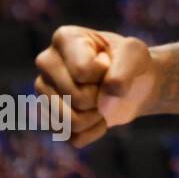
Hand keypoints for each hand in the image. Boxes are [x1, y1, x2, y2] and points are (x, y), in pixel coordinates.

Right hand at [34, 27, 157, 146]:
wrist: (134, 80)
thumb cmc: (130, 61)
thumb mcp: (135, 55)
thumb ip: (124, 71)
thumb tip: (104, 103)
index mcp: (64, 38)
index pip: (84, 72)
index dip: (106, 72)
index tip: (109, 62)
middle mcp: (45, 63)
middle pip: (77, 98)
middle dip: (103, 96)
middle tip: (108, 84)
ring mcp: (43, 92)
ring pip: (71, 122)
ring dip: (98, 116)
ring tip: (103, 99)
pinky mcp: (49, 119)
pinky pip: (75, 138)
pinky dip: (95, 130)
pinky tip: (99, 115)